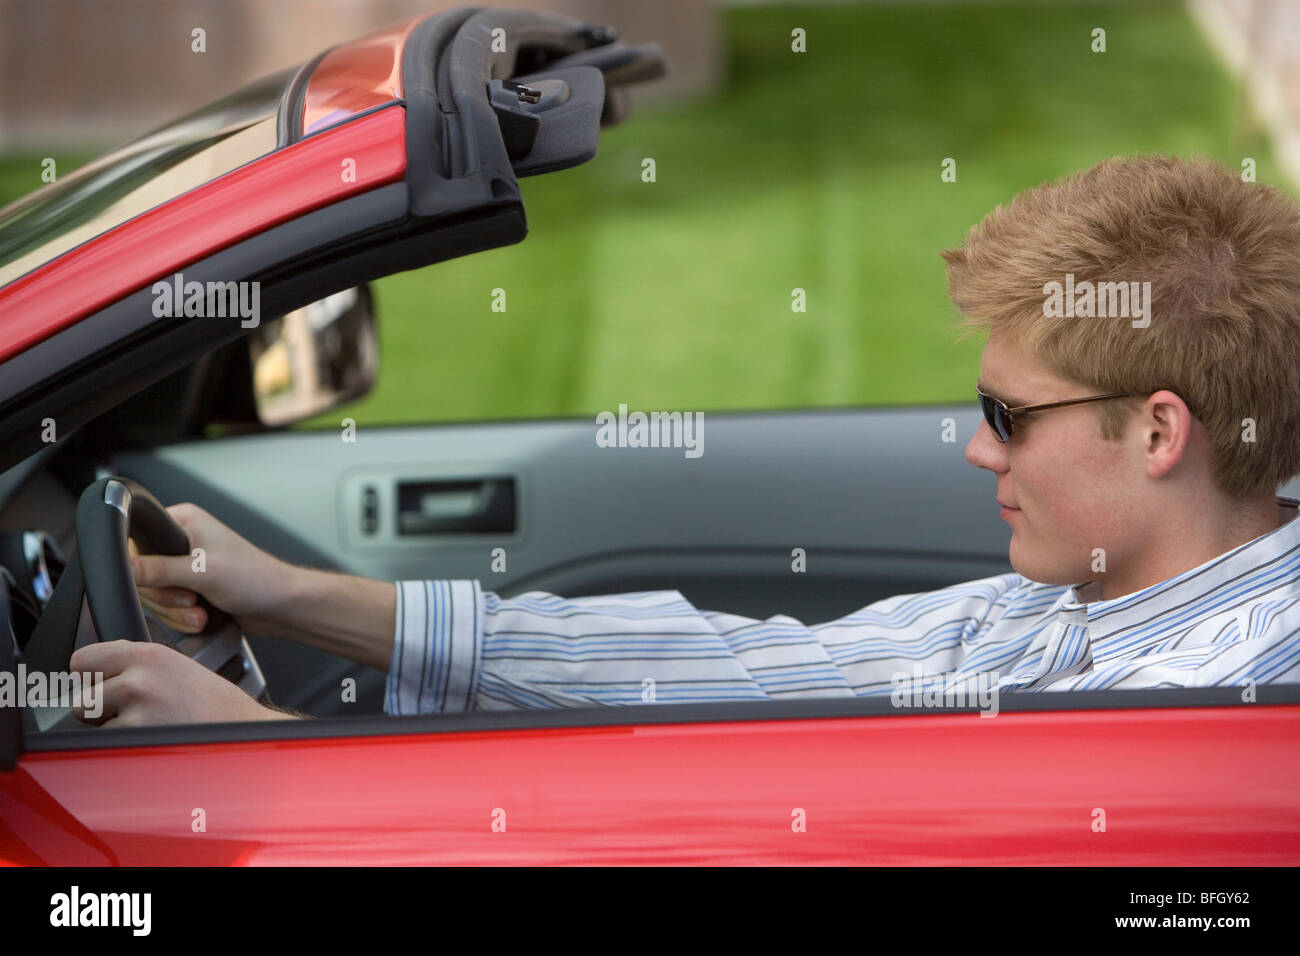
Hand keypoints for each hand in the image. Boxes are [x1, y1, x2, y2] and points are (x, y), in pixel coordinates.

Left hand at [69, 640, 295, 726]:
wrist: (240, 728)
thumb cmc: (209, 702)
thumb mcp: (174, 664)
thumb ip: (133, 662)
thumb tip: (93, 667)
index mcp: (147, 655)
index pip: (81, 660)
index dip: (93, 675)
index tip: (105, 682)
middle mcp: (138, 679)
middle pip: (82, 698)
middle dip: (101, 707)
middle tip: (135, 709)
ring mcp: (136, 712)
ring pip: (93, 726)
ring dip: (113, 728)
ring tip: (149, 724)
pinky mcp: (136, 740)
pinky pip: (108, 745)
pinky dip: (125, 745)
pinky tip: (153, 738)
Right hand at [130, 503, 295, 635]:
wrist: (281, 606)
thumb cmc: (256, 579)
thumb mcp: (203, 572)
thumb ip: (160, 570)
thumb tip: (126, 568)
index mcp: (183, 521)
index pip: (136, 542)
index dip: (142, 570)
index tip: (163, 584)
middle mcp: (182, 540)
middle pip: (142, 575)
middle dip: (166, 597)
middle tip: (191, 600)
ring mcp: (185, 566)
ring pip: (155, 596)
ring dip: (175, 612)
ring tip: (200, 613)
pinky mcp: (191, 588)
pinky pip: (168, 608)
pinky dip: (182, 618)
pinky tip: (203, 619)